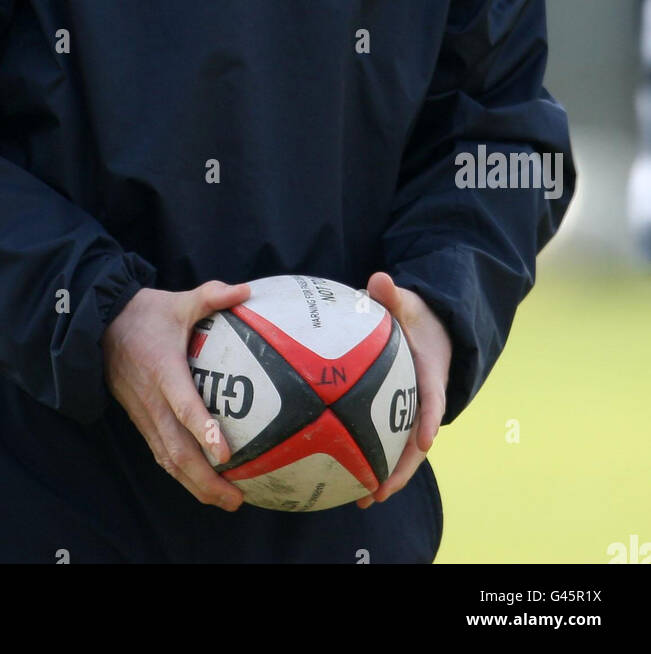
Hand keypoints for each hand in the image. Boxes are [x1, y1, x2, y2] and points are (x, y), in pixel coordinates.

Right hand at [102, 279, 250, 510]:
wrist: (100, 327)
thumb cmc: (144, 314)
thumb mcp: (178, 300)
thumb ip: (211, 295)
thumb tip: (246, 290)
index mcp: (163, 370)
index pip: (183, 405)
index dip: (203, 429)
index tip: (225, 453)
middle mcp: (152, 400)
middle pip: (176, 449)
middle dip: (206, 478)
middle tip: (237, 497)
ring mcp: (144, 415)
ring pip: (168, 459)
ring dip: (196, 485)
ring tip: (227, 500)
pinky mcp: (140, 421)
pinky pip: (161, 454)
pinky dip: (182, 475)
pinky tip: (203, 485)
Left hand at [356, 270, 451, 508]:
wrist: (431, 329)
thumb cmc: (416, 317)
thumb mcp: (408, 303)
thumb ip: (393, 295)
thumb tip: (379, 279)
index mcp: (430, 375)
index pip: (433, 400)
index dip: (430, 420)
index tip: (425, 440)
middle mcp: (423, 402)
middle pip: (417, 442)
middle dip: (402, 469)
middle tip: (379, 490)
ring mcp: (411, 413)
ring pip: (402, 450)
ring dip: (386, 475)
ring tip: (363, 500)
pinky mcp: (396, 417)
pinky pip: (385, 441)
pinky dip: (371, 460)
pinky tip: (345, 478)